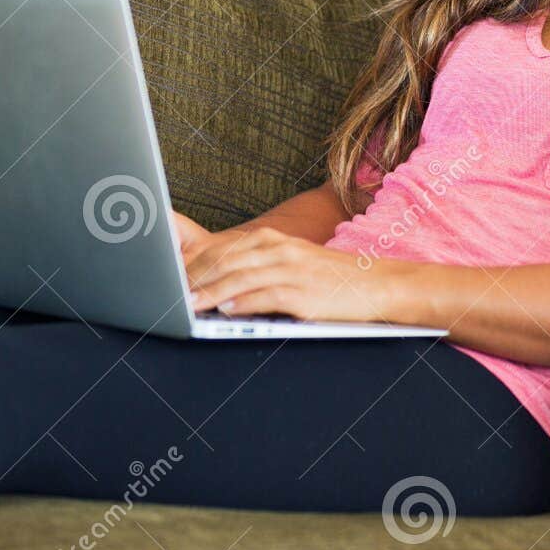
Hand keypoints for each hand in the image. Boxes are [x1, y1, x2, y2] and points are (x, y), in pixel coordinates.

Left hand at [171, 210, 412, 323]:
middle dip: (196, 278)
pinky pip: (267, 295)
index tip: (172, 278)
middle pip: (226, 262)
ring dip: (211, 292)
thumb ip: (259, 268)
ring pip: (241, 278)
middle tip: (171, 293)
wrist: (378, 284)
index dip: (195, 264)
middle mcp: (280, 250)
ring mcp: (292, 270)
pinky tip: (226, 309)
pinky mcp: (304, 293)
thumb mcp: (294, 264)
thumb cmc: (333, 279)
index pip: (224, 250)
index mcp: (274, 240)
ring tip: (189, 304)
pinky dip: (243, 302)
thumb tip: (222, 286)